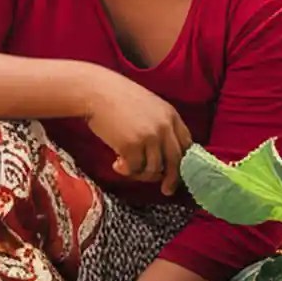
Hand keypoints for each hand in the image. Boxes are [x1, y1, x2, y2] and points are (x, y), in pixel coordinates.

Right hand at [83, 70, 192, 195]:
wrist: (94, 91)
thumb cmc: (115, 97)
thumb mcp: (147, 105)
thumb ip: (159, 124)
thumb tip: (163, 151)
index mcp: (171, 115)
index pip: (187, 144)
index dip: (183, 161)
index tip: (178, 172)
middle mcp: (164, 127)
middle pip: (175, 161)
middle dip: (171, 179)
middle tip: (166, 190)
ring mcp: (149, 137)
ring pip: (154, 169)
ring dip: (140, 173)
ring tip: (126, 167)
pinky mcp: (131, 146)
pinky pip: (135, 169)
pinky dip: (126, 171)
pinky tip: (116, 164)